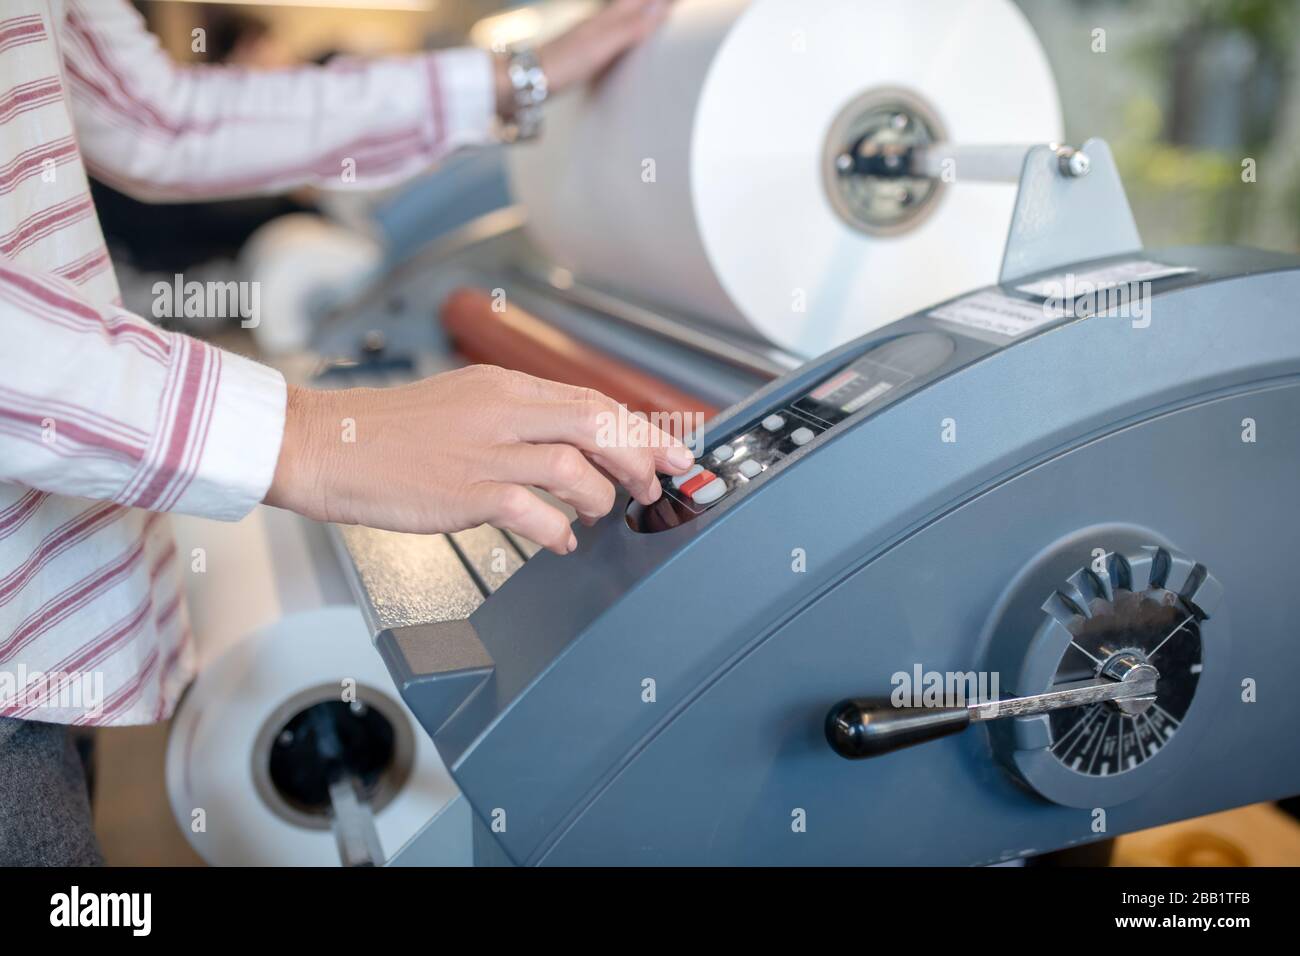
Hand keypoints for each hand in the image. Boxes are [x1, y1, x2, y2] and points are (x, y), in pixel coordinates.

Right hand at [264, 365, 694, 554]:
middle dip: (640, 456)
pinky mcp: (463, 490)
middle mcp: (499, 411)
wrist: (324, 444)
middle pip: (596, 422)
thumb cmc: (389, 432)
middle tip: (656, 484)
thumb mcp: (462, 404)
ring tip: (601, 513)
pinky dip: (558, 529)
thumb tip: (570, 444)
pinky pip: (532, 510)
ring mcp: (482, 451)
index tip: (669, 449)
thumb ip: (516, 417)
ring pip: (572, 465)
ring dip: (600, 496)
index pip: (590, 398)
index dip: (638, 427)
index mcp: (503, 387)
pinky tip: (560, 539)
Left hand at [494, 0, 669, 113]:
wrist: (521, 83)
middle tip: (668, 9)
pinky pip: (608, 38)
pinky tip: (618, 44)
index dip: (659, 5)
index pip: (638, 5)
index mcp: (604, 20)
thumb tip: (659, 5)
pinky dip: (622, 34)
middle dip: (648, 8)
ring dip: (636, 17)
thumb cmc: (559, 65)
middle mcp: (595, 25)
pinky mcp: (578, 55)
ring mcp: (586, 39)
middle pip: (629, 9)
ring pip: (618, 22)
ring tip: (652, 16)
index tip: (678, 4)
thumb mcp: (601, 45)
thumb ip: (630, 26)